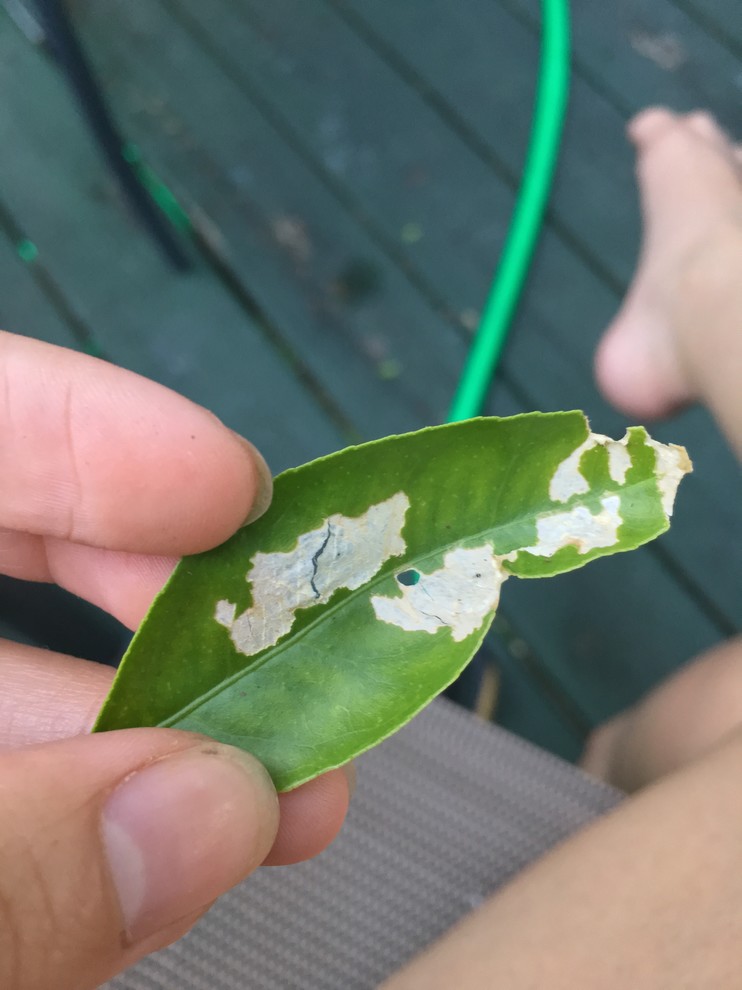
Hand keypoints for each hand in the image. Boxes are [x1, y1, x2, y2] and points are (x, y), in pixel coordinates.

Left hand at [0, 331, 350, 989]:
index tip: (226, 487)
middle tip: (296, 647)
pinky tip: (183, 844)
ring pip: (11, 686)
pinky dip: (93, 814)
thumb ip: (1, 874)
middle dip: (159, 592)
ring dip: (156, 733)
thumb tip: (216, 812)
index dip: (80, 428)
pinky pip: (12, 783)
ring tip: (282, 791)